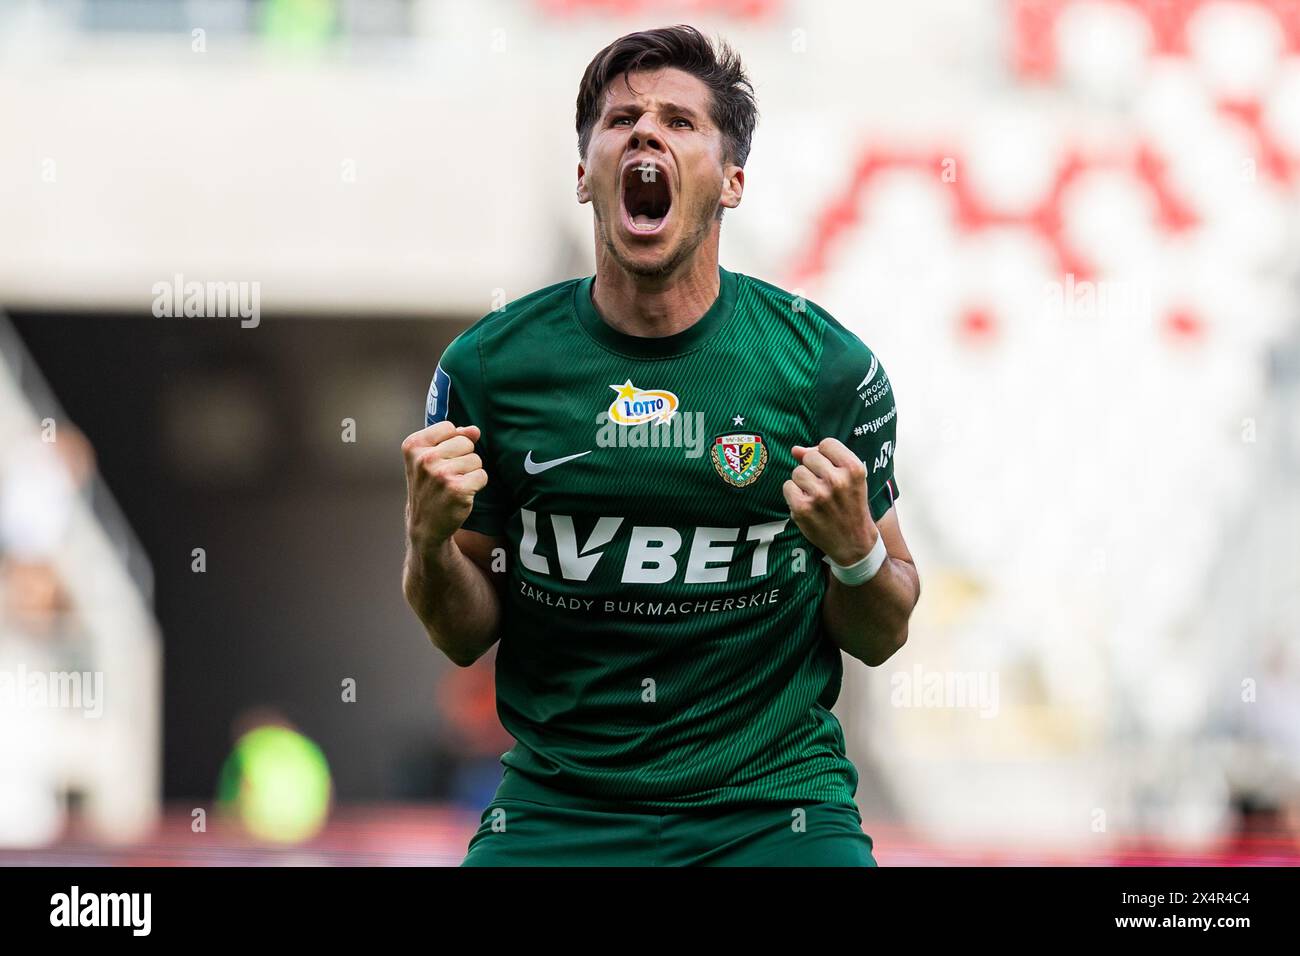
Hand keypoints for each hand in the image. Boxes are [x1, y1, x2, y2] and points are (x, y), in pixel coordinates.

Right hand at [402, 421, 487, 551]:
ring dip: (470, 473)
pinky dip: (477, 485)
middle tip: (447, 476)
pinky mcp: (457, 489)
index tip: (439, 460)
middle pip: (465, 442)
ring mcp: (441, 474)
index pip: (449, 427)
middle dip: (463, 458)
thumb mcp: (430, 459)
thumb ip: (452, 439)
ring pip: (476, 459)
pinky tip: (461, 494)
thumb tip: (475, 430)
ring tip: (452, 485)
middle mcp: (425, 458)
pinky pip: (482, 475)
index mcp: (413, 446)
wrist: (425, 525)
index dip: (451, 443)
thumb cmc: (429, 488)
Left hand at [783, 437, 878, 565]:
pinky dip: (794, 494)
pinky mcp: (802, 508)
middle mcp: (837, 480)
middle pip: (809, 457)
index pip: (827, 444)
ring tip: (817, 497)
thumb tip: (795, 449)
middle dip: (813, 469)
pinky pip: (787, 486)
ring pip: (797, 471)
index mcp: (854, 469)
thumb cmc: (851, 505)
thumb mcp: (850, 479)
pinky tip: (807, 504)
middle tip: (824, 486)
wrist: (854, 542)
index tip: (831, 468)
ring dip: (803, 482)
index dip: (825, 455)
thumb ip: (826, 459)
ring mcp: (819, 495)